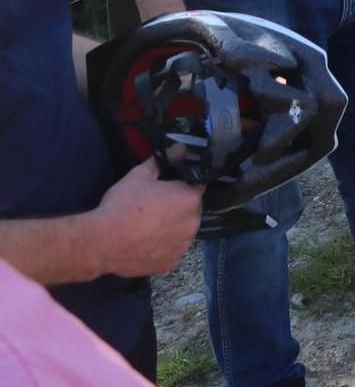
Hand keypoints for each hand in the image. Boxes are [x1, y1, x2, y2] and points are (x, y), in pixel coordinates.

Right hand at [92, 159, 202, 277]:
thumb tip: (181, 148)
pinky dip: (163, 248)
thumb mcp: (139, 176)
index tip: (168, 190)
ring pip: (182, 232)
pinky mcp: (172, 263)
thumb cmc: (122, 205)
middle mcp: (194, 222)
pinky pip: (172, 251)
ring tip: (147, 228)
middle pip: (191, 210)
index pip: (196, 187)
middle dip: (177, 208)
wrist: (102, 242)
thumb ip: (163, 161)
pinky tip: (145, 244)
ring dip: (172, 229)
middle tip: (154, 209)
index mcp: (190, 199)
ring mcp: (184, 245)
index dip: (182, 186)